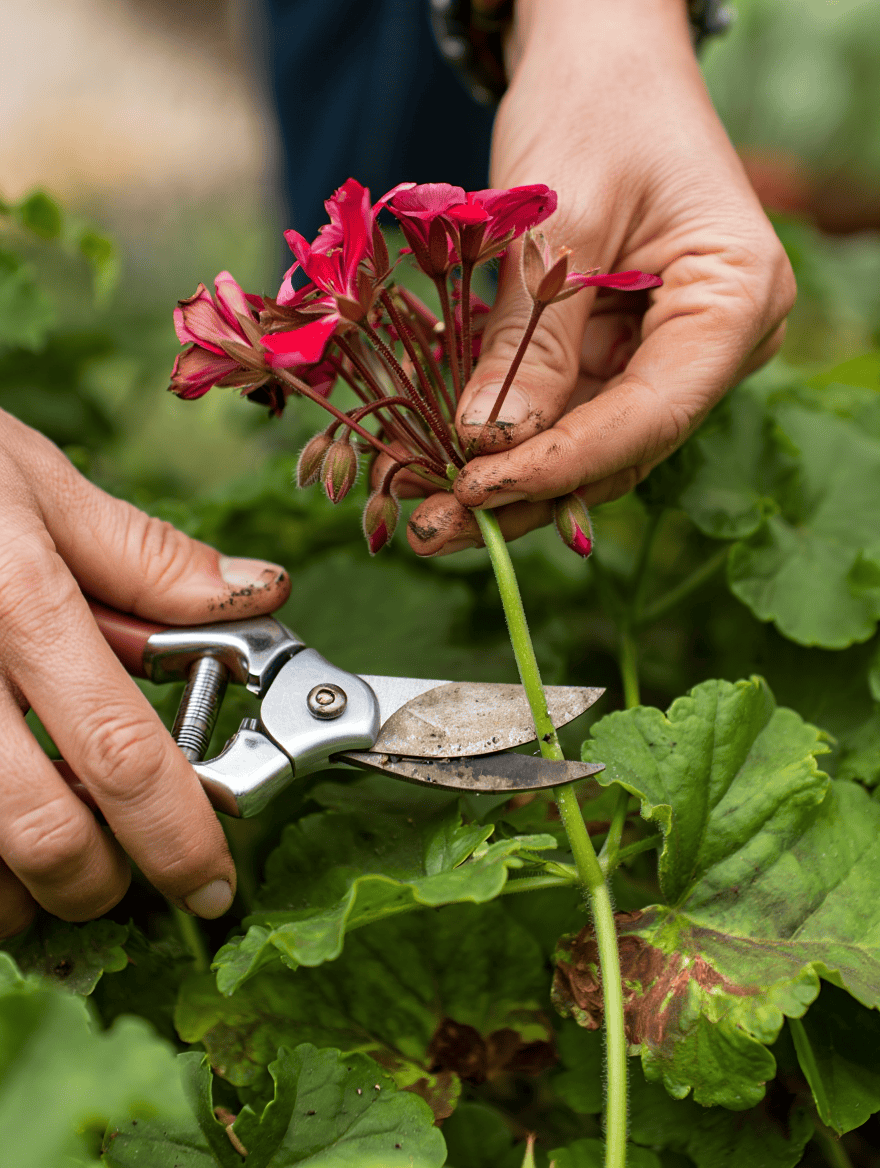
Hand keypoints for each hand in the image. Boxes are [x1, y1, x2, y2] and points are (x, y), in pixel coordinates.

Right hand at [0, 410, 288, 935]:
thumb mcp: (37, 485)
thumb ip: (147, 558)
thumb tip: (262, 591)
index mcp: (20, 601)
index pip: (121, 752)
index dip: (179, 838)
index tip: (213, 883)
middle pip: (42, 836)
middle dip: (101, 883)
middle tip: (126, 875)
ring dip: (23, 894)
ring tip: (52, 863)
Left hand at [407, 0, 794, 554]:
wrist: (598, 54)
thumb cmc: (593, 104)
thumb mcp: (558, 216)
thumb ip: (531, 337)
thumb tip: (486, 445)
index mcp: (734, 299)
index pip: (651, 414)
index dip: (560, 464)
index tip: (474, 491)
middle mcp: (712, 341)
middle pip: (618, 445)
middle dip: (522, 490)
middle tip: (430, 529)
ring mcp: (666, 350)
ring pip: (583, 439)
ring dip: (501, 475)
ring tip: (417, 509)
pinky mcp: (619, 349)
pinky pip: (560, 406)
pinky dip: (499, 431)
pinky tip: (433, 457)